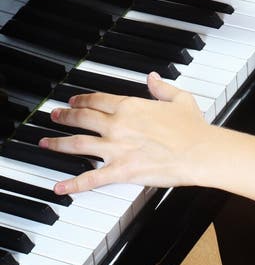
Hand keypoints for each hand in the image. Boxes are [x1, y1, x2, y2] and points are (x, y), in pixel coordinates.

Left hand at [40, 73, 209, 194]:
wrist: (199, 151)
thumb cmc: (192, 127)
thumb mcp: (179, 98)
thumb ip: (162, 87)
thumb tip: (152, 77)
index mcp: (131, 105)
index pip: (98, 100)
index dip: (82, 100)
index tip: (73, 100)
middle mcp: (118, 125)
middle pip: (82, 118)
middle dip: (65, 116)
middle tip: (53, 116)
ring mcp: (116, 148)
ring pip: (78, 144)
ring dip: (58, 143)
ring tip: (45, 142)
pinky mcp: (121, 171)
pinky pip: (91, 178)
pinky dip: (72, 184)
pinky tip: (59, 187)